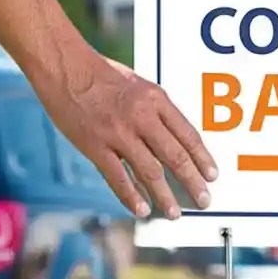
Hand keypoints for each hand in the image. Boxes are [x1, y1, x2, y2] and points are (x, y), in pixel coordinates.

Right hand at [32, 45, 217, 220]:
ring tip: (174, 213)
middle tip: (204, 201)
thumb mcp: (139, 85)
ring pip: (150, 172)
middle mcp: (142, 117)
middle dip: (193, 183)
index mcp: (156, 99)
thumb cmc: (101, 73)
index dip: (203, 159)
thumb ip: (156, 110)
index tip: (212, 176)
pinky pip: (118, 177)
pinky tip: (142, 209)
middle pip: (176, 157)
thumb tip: (174, 138)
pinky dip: (131, 196)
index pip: (188, 135)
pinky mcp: (95, 145)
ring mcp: (118, 133)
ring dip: (165, 196)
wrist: (64, 65)